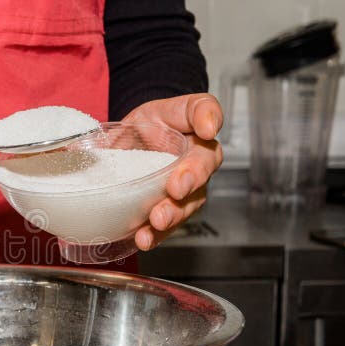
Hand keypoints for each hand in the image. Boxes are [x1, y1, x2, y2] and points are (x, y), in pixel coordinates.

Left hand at [122, 94, 223, 249]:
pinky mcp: (162, 211)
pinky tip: (144, 239)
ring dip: (170, 218)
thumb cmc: (157, 122)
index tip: (186, 171)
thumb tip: (211, 126)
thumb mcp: (173, 106)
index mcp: (200, 147)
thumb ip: (196, 109)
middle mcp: (195, 173)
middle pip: (197, 186)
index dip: (198, 165)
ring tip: (156, 223)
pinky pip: (163, 228)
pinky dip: (154, 235)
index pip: (208, 153)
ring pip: (182, 210)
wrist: (134, 139)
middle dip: (185, 193)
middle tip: (173, 193)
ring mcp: (180, 195)